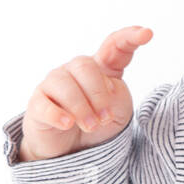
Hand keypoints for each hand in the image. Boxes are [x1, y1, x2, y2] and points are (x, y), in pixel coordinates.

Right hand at [17, 25, 152, 161]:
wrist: (74, 149)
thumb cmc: (99, 121)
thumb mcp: (118, 109)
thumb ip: (116, 94)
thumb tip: (102, 88)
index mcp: (101, 68)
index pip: (114, 46)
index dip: (129, 37)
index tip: (147, 33)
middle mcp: (74, 70)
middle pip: (85, 66)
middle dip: (99, 94)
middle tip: (105, 118)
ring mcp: (53, 85)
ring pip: (65, 84)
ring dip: (82, 108)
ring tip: (91, 126)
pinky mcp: (37, 104)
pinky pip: (44, 104)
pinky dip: (58, 115)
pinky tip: (67, 123)